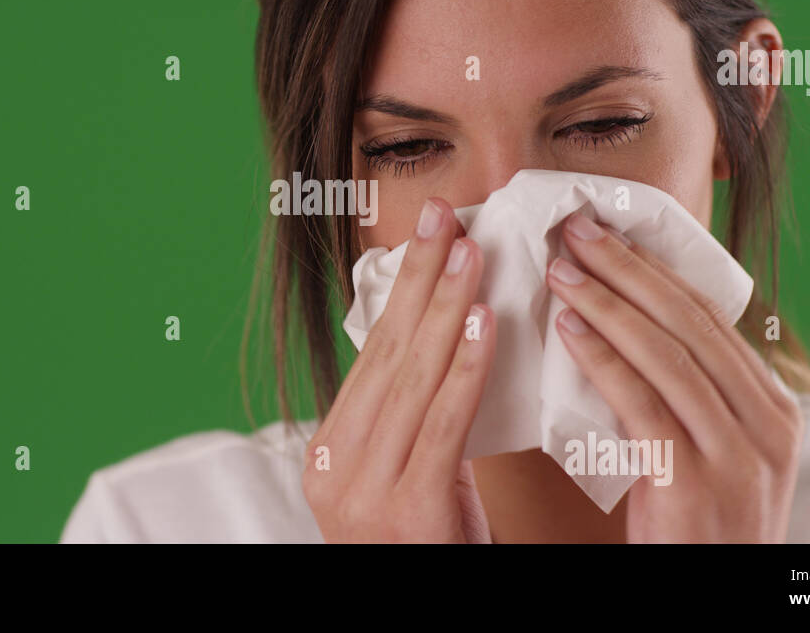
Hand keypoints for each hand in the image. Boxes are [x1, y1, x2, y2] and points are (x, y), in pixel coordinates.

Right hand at [303, 197, 495, 542]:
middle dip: (419, 277)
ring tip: (469, 252)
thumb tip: (439, 331)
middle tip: (444, 216)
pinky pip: (441, 424)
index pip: (372, 352)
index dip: (403, 287)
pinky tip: (482, 324)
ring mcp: (362, 489)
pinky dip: (464, 369)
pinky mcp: (405, 509)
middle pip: (386, 352)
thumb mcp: (403, 473)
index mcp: (327, 449)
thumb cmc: (424, 547)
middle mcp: (333, 464)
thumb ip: (409, 413)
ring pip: (411, 379)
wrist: (416, 610)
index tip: (426, 232)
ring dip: (444, 307)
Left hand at [545, 211, 802, 542]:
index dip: (655, 271)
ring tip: (561, 269)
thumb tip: (629, 326)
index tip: (608, 233)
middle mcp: (767, 425)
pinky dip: (602, 360)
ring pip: (666, 356)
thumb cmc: (698, 528)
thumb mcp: (714, 453)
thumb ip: (692, 397)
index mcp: (774, 409)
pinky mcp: (695, 482)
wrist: (713, 597)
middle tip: (576, 229)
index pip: (710, 320)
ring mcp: (737, 454)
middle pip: (689, 324)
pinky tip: (569, 330)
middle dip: (628, 269)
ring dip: (607, 304)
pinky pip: (642, 404)